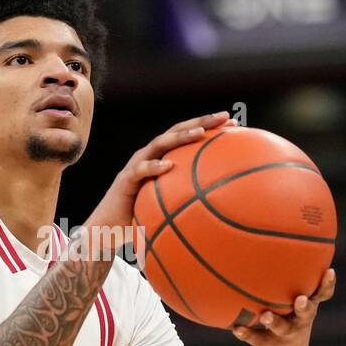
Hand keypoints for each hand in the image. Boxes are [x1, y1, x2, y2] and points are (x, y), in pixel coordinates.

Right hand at [82, 111, 229, 255]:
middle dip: (202, 122)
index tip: (235, 125)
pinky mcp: (126, 180)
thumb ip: (190, 204)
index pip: (188, 138)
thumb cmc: (142, 218)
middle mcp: (151, 156)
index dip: (210, 129)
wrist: (110, 228)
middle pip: (177, 132)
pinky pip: (140, 170)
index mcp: (163, 159)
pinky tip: (169, 166)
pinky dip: (154, 167)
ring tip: (200, 133)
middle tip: (225, 117)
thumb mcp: (171, 209)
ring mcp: (137, 165)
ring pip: (159, 144)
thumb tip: (222, 213)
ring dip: (180, 137)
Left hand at [232, 269, 336, 345]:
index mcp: (307, 308)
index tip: (329, 271)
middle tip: (300, 299)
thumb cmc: (288, 321)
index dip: (327, 284)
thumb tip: (268, 244)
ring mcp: (286, 334)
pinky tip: (235, 328)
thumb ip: (286, 283)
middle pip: (307, 313)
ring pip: (281, 327)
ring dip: (274, 321)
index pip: (322, 295)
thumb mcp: (292, 305)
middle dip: (304, 306)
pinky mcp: (270, 345)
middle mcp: (300, 321)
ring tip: (266, 316)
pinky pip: (257, 339)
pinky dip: (246, 333)